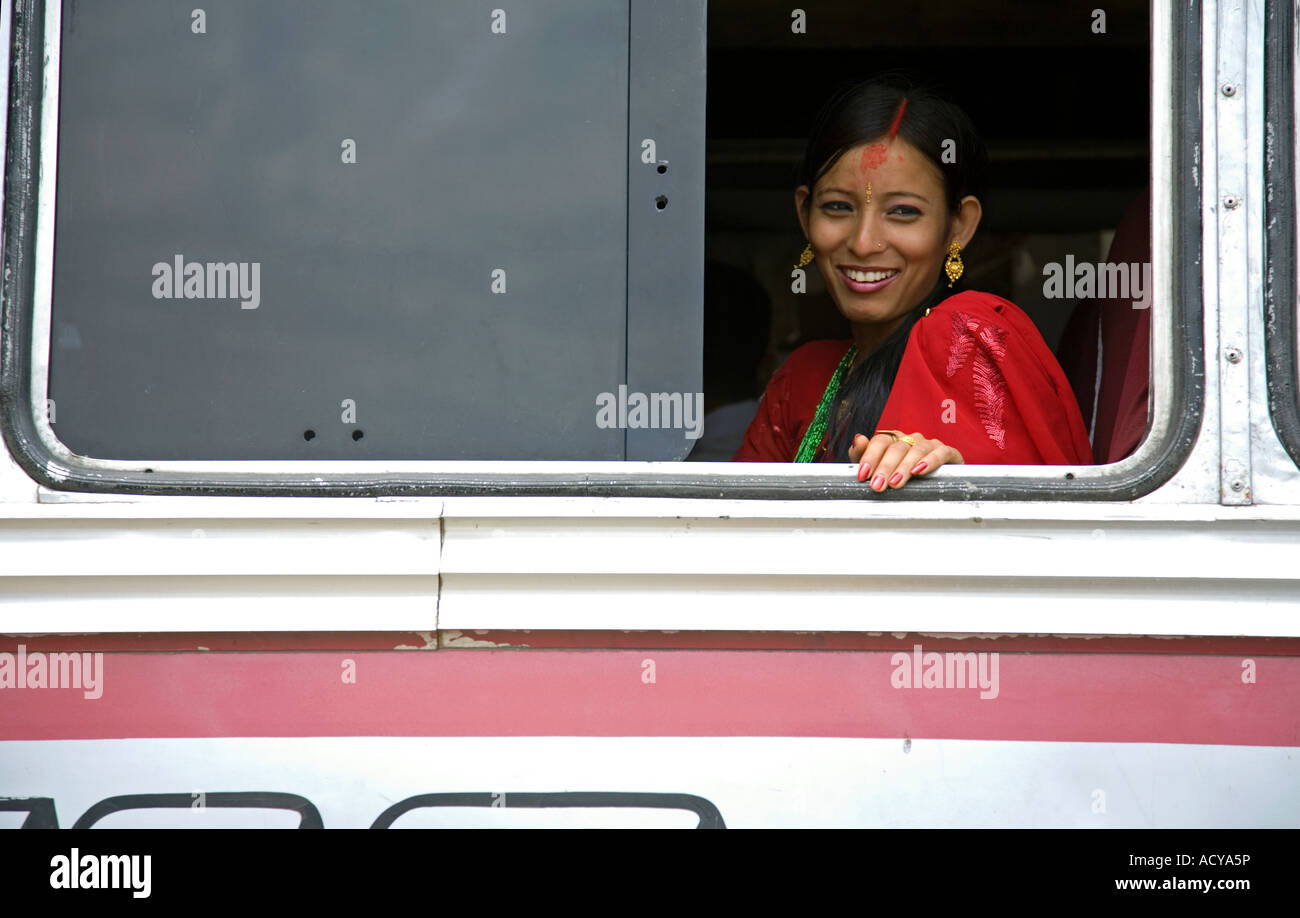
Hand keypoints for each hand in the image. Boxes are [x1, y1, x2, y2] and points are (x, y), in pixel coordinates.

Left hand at [848, 431, 962, 490]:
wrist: (939, 480)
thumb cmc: (905, 474)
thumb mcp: (879, 468)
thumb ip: (864, 455)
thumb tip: (858, 439)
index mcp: (893, 440)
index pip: (880, 442)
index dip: (870, 457)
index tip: (863, 474)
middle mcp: (910, 439)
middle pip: (896, 448)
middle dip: (885, 468)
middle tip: (878, 485)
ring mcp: (929, 445)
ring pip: (916, 450)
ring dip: (904, 467)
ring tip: (895, 482)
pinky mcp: (948, 453)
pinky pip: (940, 452)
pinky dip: (930, 461)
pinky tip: (920, 471)